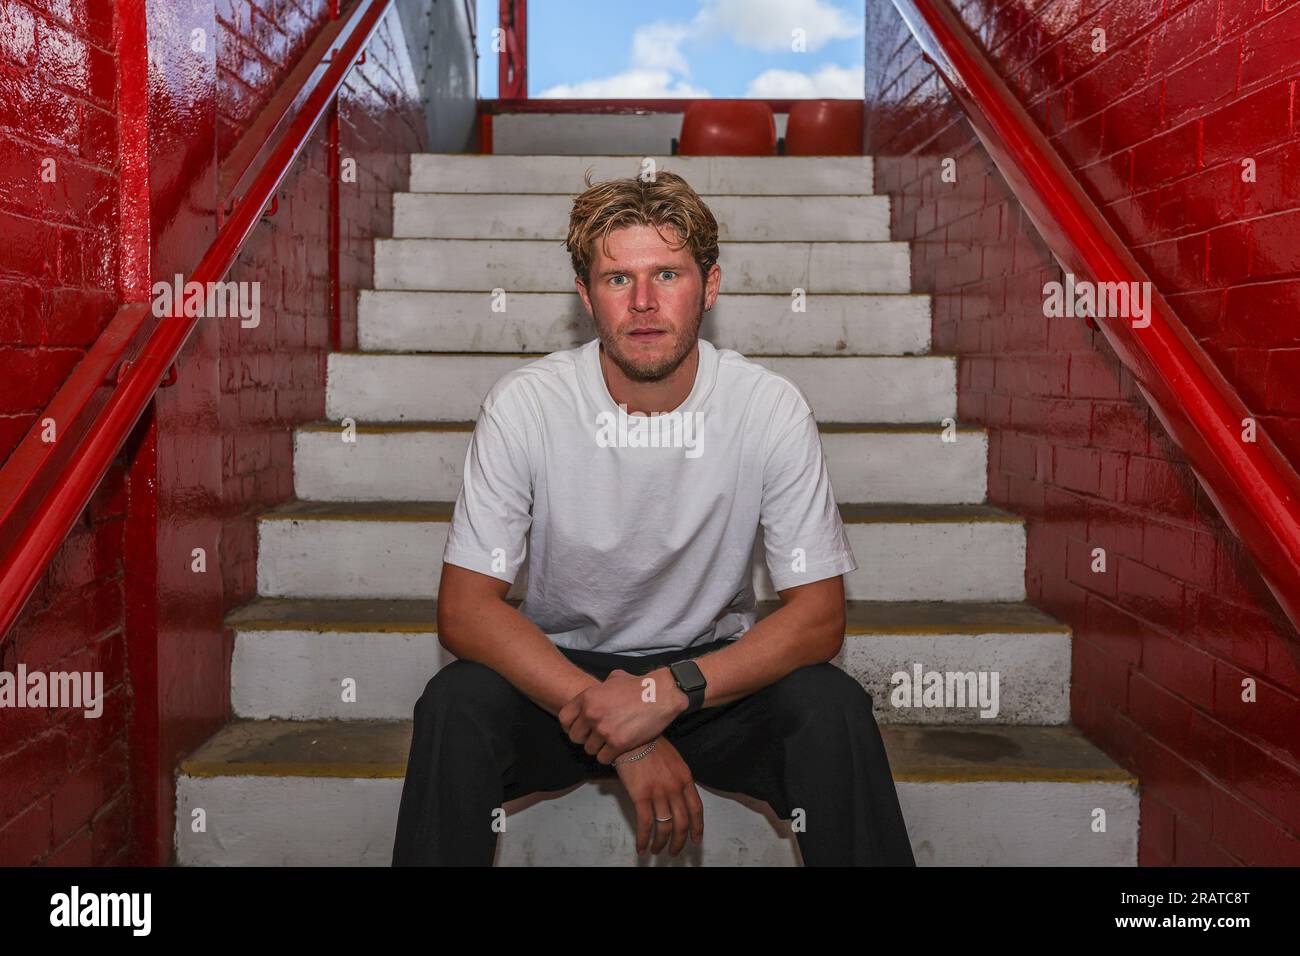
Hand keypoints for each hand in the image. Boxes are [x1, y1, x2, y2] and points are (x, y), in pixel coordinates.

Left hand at [558, 666, 687, 763]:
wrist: (661, 694)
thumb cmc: (639, 685)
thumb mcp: (614, 678)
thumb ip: (599, 688)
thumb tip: (597, 693)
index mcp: (587, 698)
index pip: (564, 719)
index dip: (570, 726)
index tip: (579, 729)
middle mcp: (591, 714)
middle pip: (575, 737)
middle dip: (585, 738)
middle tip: (597, 737)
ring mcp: (603, 730)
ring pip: (589, 749)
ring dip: (598, 748)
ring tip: (609, 742)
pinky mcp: (617, 743)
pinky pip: (602, 758)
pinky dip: (609, 756)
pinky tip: (617, 749)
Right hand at [613, 736, 703, 855]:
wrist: (633, 736)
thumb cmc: (650, 744)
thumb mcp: (673, 759)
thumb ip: (677, 778)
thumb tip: (677, 797)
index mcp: (685, 778)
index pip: (696, 809)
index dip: (697, 827)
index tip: (696, 839)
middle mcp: (675, 788)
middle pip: (682, 822)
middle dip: (680, 841)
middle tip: (675, 851)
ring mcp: (659, 792)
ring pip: (665, 827)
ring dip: (661, 843)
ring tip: (657, 850)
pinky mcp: (641, 795)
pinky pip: (646, 824)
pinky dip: (644, 838)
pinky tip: (641, 846)